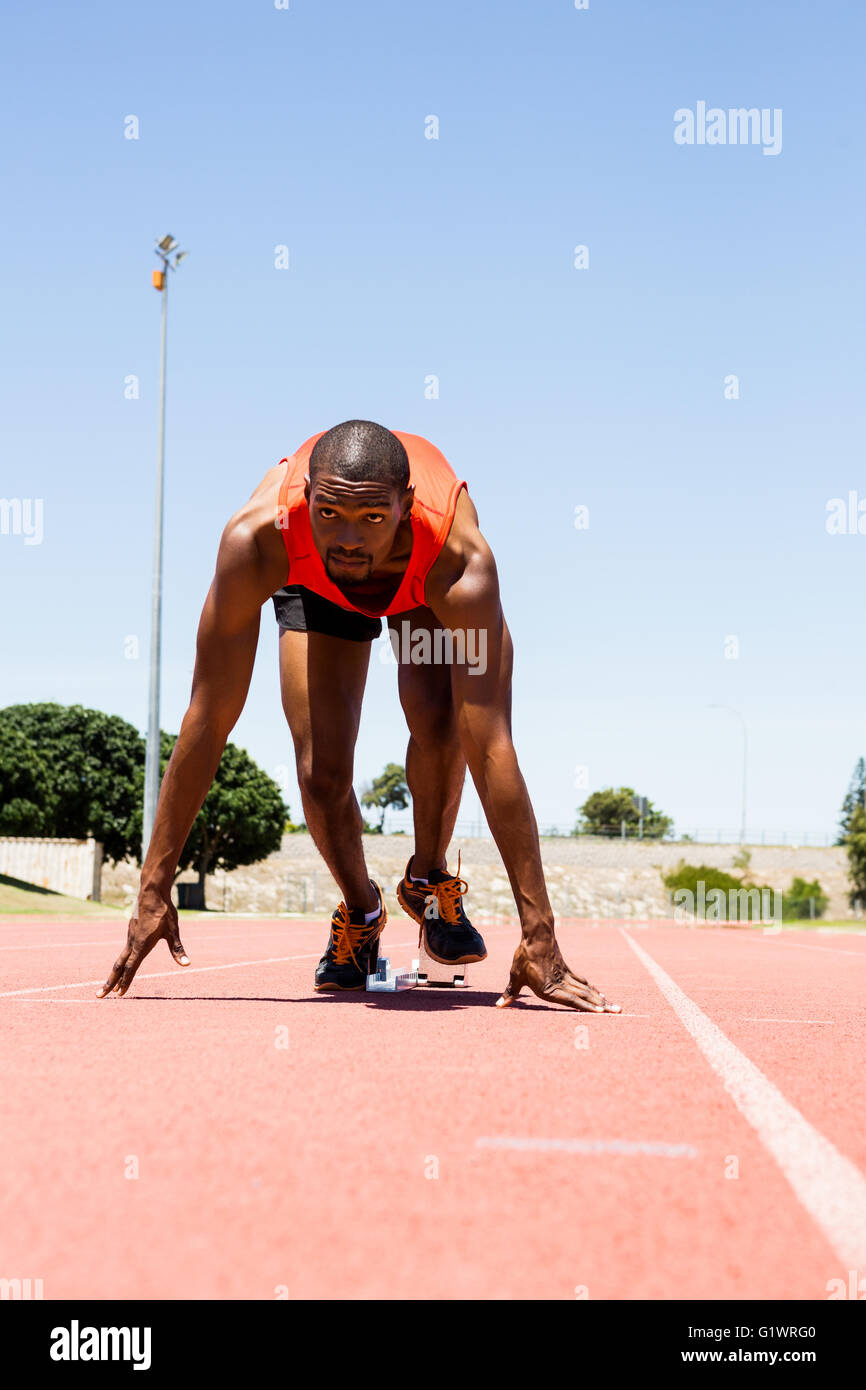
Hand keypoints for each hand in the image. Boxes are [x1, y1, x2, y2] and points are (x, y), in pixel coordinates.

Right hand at [97, 884, 189, 997]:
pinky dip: (120, 962)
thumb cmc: (164, 912)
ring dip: (114, 973)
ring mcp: (130, 936)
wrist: (152, 892)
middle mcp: (132, 942)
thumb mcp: (173, 931)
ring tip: (109, 985)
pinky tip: (122, 965)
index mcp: (141, 945)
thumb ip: (177, 949)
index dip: (126, 982)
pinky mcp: (132, 931)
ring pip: (120, 959)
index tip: (119, 995)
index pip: (131, 968)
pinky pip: (124, 950)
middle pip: (118, 967)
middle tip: (99, 995)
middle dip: (109, 982)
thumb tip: (187, 964)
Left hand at [496, 933, 620, 1012]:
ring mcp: (566, 976)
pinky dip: (592, 990)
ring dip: (600, 999)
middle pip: (584, 996)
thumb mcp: (515, 975)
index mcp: (548, 989)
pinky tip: (600, 995)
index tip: (600, 1012)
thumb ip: (511, 993)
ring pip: (586, 990)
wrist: (536, 936)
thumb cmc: (524, 957)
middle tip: (618, 1011)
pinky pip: (582, 982)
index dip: (586, 1007)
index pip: (570, 1000)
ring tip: (615, 1007)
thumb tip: (499, 1006)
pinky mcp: (567, 970)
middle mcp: (560, 984)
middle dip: (601, 1006)